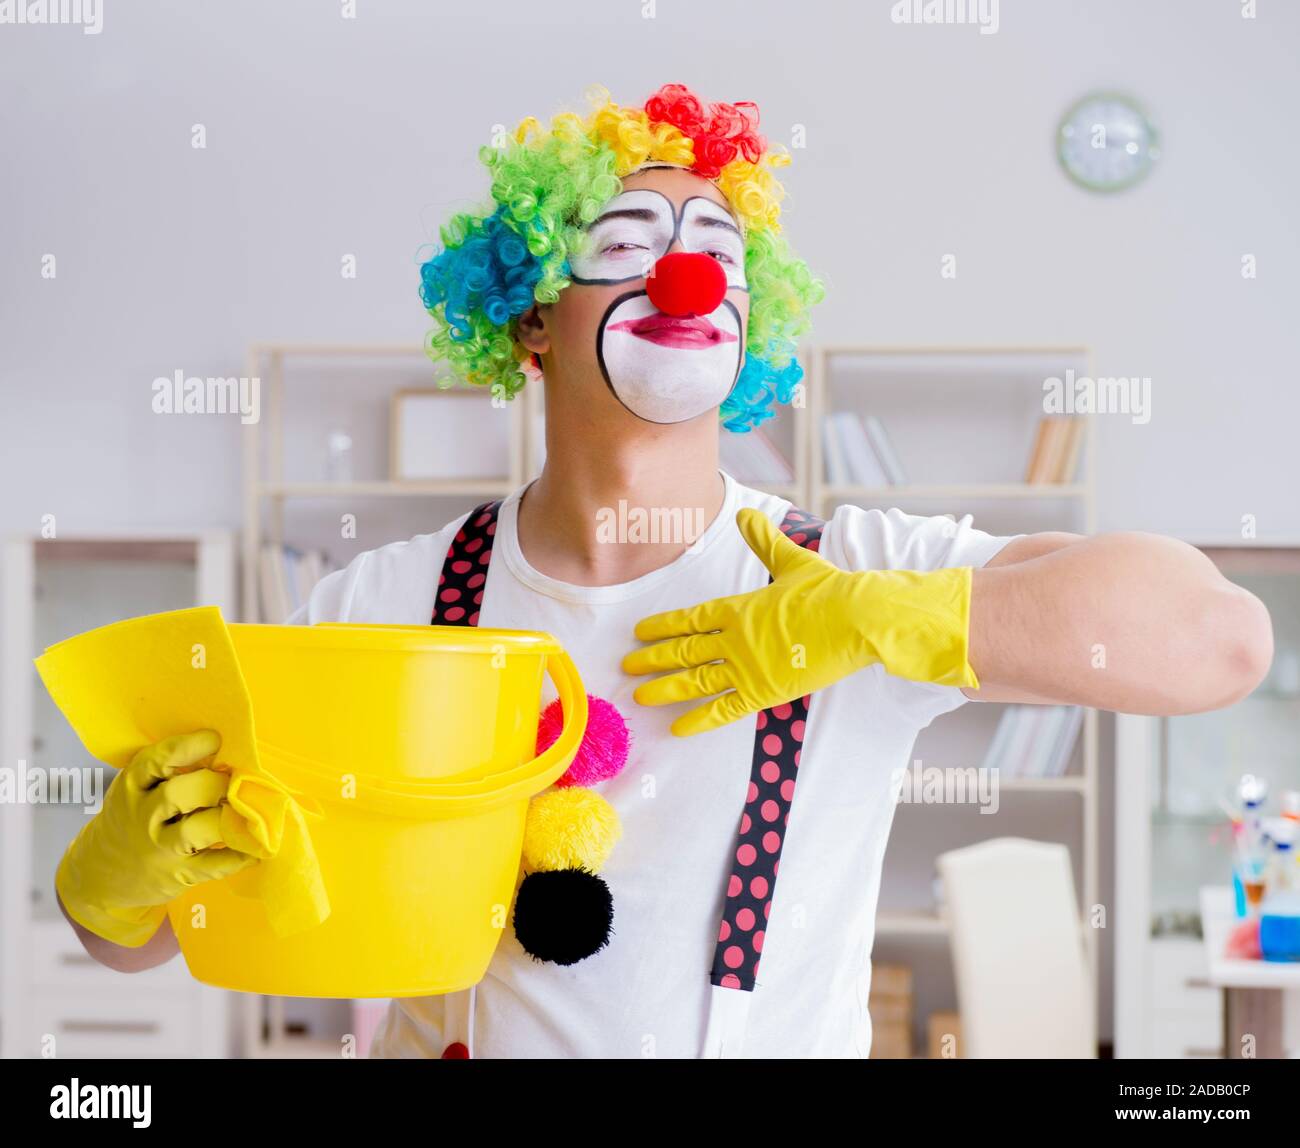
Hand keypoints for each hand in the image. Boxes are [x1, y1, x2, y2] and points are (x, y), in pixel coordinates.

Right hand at [56, 729, 259, 947]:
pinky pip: (214, 865)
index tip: (214, 739)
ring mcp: (159, 848)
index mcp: (132, 787)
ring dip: (226, 819)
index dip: (189, 747)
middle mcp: (143, 816)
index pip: (156, 760)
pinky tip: (255, 847)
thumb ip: (167, 773)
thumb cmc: (132, 819)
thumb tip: (224, 754)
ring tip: (244, 812)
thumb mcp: (136, 791)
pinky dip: (239, 855)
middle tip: (230, 782)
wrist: (101, 875)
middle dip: (212, 784)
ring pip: (195, 831)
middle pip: (178, 794)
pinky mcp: (177, 875)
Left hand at [621, 508, 978, 735]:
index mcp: (738, 607)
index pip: (690, 618)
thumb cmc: (829, 589)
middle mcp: (734, 638)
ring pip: (695, 681)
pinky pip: (724, 710)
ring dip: (665, 689)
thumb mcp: (792, 560)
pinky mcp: (764, 692)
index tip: (639, 632)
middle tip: (626, 666)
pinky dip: (699, 720)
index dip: (662, 626)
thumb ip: (764, 541)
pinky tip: (677, 728)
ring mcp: (747, 667)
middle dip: (653, 659)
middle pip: (684, 651)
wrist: (857, 618)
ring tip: (639, 697)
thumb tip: (745, 514)